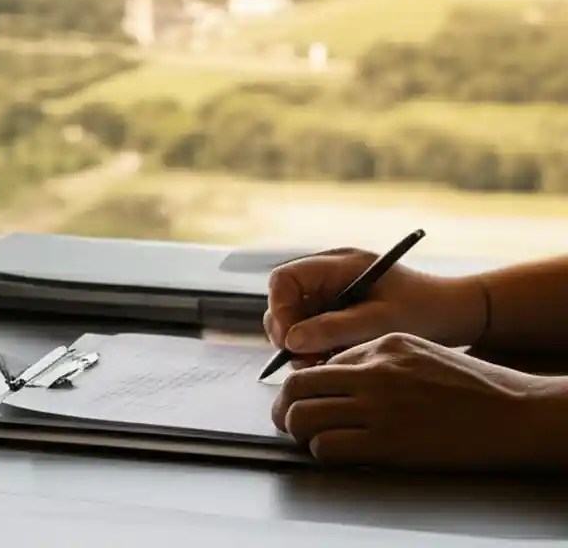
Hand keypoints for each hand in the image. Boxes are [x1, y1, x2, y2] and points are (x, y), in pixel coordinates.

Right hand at [262, 248, 486, 358]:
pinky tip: (333, 362)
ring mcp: (330, 294)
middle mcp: (327, 275)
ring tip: (322, 365)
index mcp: (337, 263)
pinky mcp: (336, 312)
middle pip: (284, 301)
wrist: (454, 314)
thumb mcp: (382, 321)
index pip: (284, 279)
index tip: (292, 341)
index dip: (279, 309)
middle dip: (289, 333)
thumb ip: (336, 328)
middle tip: (308, 362)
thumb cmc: (425, 311)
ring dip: (301, 345)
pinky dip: (315, 348)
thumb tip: (291, 340)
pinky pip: (311, 330)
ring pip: (294, 320)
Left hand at [273, 333, 561, 469]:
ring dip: (298, 431)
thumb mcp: (417, 350)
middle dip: (284, 405)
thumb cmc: (470, 385)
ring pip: (304, 417)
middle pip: (298, 386)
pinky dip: (321, 451)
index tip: (303, 397)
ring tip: (307, 438)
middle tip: (287, 418)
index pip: (319, 362)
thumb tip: (330, 373)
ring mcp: (379, 408)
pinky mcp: (388, 444)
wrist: (513, 413)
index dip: (304, 383)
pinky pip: (329, 447)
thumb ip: (372, 357)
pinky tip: (334, 451)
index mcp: (381, 345)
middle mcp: (374, 373)